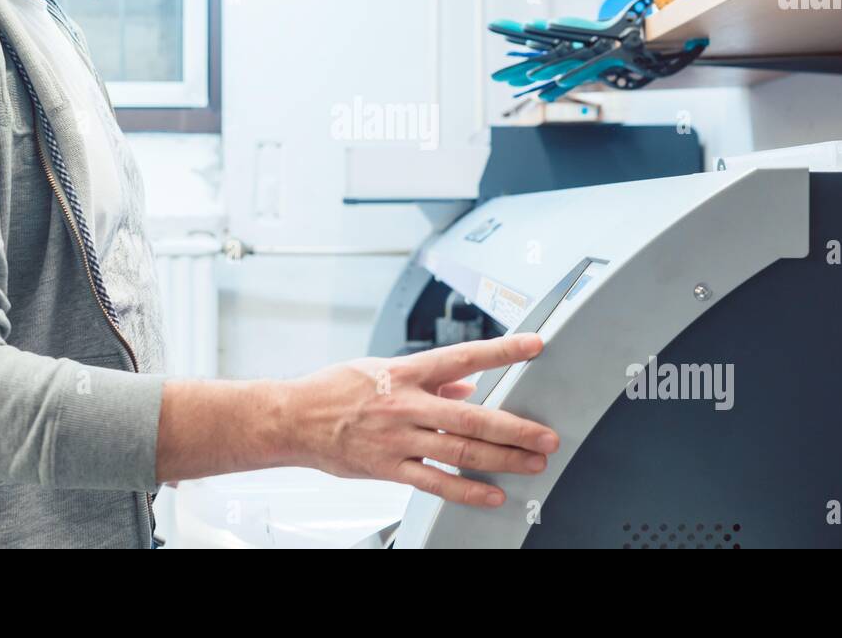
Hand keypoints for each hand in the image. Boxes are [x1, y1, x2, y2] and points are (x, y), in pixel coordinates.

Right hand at [284, 334, 558, 506]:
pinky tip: (492, 495)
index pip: (464, 356)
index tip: (534, 345)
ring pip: (461, 451)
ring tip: (532, 464)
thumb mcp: (382, 368)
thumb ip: (429, 378)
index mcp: (407, 371)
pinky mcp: (390, 467)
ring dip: (503, 459)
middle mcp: (408, 404)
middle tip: (547, 436)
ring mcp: (400, 438)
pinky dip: (468, 491)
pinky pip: (436, 482)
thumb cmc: (335, 390)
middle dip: (516, 427)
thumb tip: (466, 383)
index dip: (503, 351)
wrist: (294, 419)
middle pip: (473, 417)